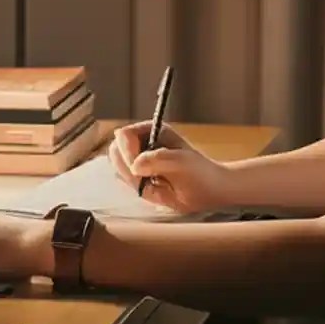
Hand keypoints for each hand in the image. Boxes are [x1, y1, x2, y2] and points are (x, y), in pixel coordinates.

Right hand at [108, 121, 233, 213]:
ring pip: (118, 167)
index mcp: (151, 131)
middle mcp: (142, 142)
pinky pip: (125, 181)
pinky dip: (135, 188)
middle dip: (127, 167)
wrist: (209, 192)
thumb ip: (158, 160)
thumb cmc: (200, 173)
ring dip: (132, 179)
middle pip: (116, 150)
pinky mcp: (138, 176)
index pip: (124, 135)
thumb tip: (135, 165)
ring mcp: (138, 159)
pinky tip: (155, 189)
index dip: (127, 151)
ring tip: (155, 183)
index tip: (139, 168)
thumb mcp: (182, 163)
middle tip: (146, 179)